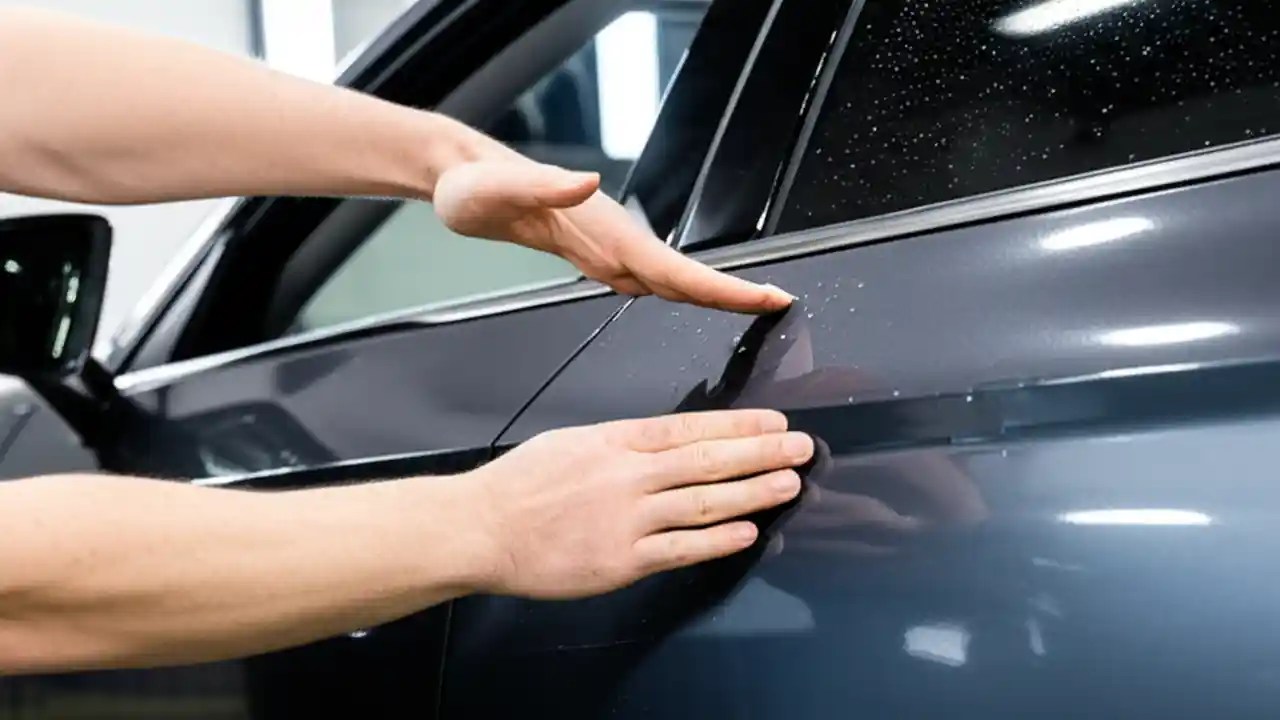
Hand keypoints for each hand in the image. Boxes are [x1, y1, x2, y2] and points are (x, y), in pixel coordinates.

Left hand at [432, 159, 793, 312]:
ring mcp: (604, 247)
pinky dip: (672, 292)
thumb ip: (545, 186)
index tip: (768, 296)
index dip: (723, 288)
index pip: (676, 267)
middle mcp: (612, 239)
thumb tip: (587, 182)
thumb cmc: (475, 186)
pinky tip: (680, 301)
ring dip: (709, 295)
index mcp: (604, 231)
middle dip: (732, 294)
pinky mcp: (590, 254)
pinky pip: (642, 279)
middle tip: (780, 307)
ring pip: (667, 279)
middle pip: (684, 277)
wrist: (461, 176)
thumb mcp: (502, 187)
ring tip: (750, 308)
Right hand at [463, 410, 812, 598]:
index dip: (739, 424)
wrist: (482, 528)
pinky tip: (748, 532)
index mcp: (615, 441)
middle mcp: (627, 476)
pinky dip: (718, 540)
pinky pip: (681, 549)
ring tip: (788, 484)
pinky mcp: (622, 560)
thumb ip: (621, 442)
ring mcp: (627, 519)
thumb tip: (666, 441)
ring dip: (753, 492)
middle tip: (800, 446)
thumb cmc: (520, 486)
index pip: (690, 428)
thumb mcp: (571, 441)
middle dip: (761, 452)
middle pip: (708, 460)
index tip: (774, 421)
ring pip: (704, 502)